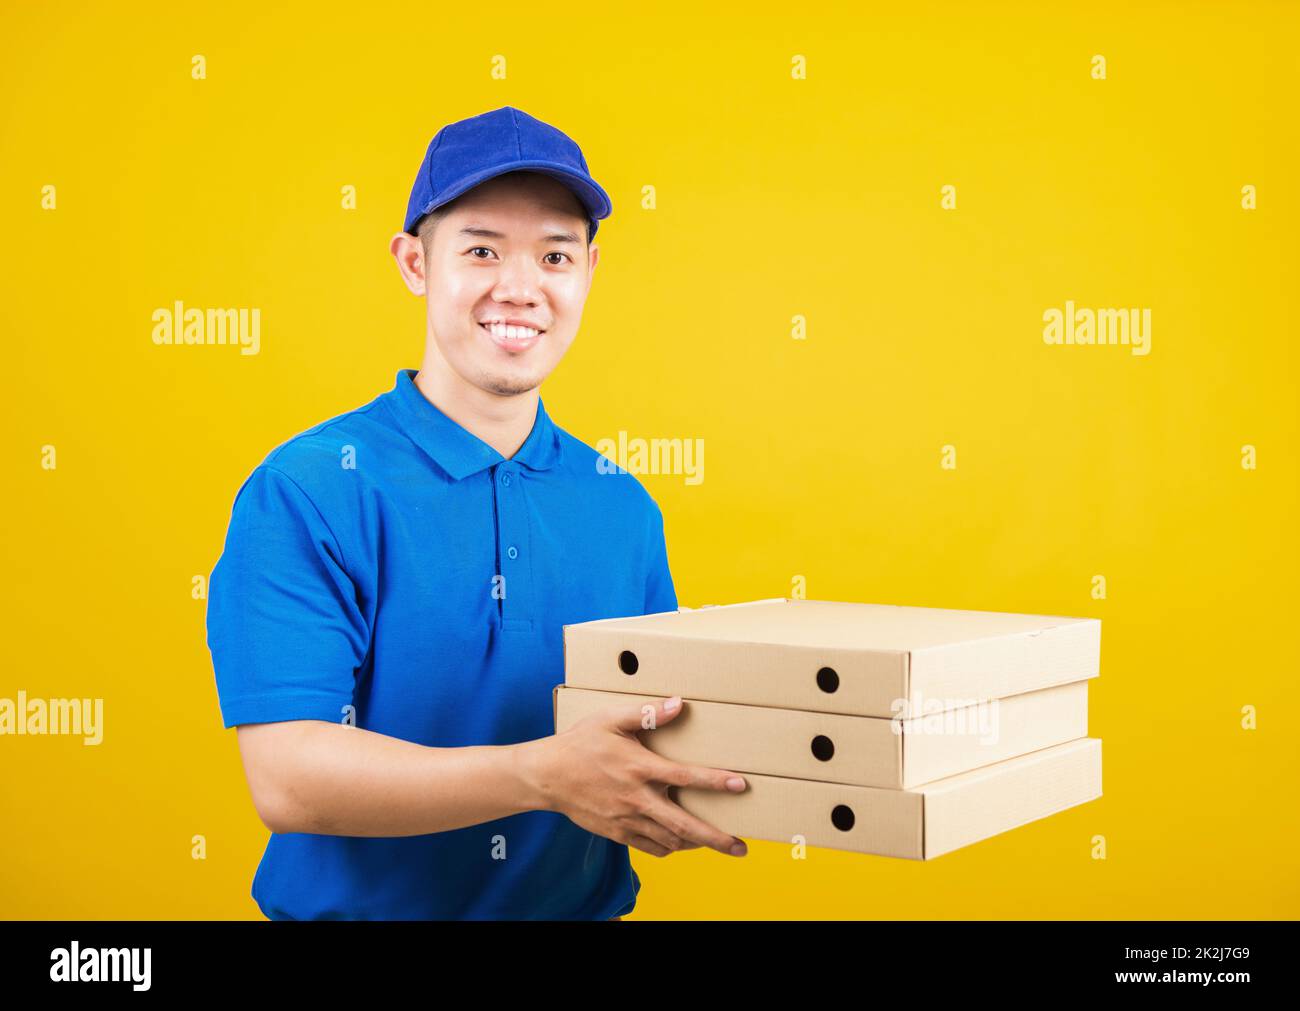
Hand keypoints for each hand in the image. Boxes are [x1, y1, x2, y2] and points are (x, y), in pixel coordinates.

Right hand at [528, 695, 748, 857]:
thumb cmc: (580, 743)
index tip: (740, 785)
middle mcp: (637, 798)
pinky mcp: (617, 833)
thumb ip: (647, 714)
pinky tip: (680, 844)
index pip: (686, 776)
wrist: (546, 776)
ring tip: (715, 844)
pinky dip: (669, 848)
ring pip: (670, 841)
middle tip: (740, 847)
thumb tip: (678, 704)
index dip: (715, 781)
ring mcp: (626, 819)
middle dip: (716, 838)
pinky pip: (650, 848)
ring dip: (696, 845)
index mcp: (639, 767)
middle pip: (684, 825)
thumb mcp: (610, 719)